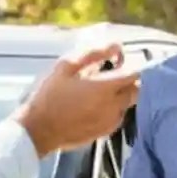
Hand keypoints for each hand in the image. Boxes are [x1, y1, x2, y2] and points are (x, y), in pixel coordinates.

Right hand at [15, 42, 139, 156]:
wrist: (40, 130)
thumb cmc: (50, 95)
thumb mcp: (66, 66)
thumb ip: (93, 53)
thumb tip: (115, 46)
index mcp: (105, 88)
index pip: (135, 73)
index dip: (130, 63)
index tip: (117, 60)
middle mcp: (114, 106)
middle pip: (136, 89)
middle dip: (127, 79)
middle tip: (109, 74)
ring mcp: (111, 121)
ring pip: (128, 103)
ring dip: (120, 94)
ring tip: (98, 91)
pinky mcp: (106, 132)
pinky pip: (118, 115)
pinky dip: (113, 108)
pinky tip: (93, 106)